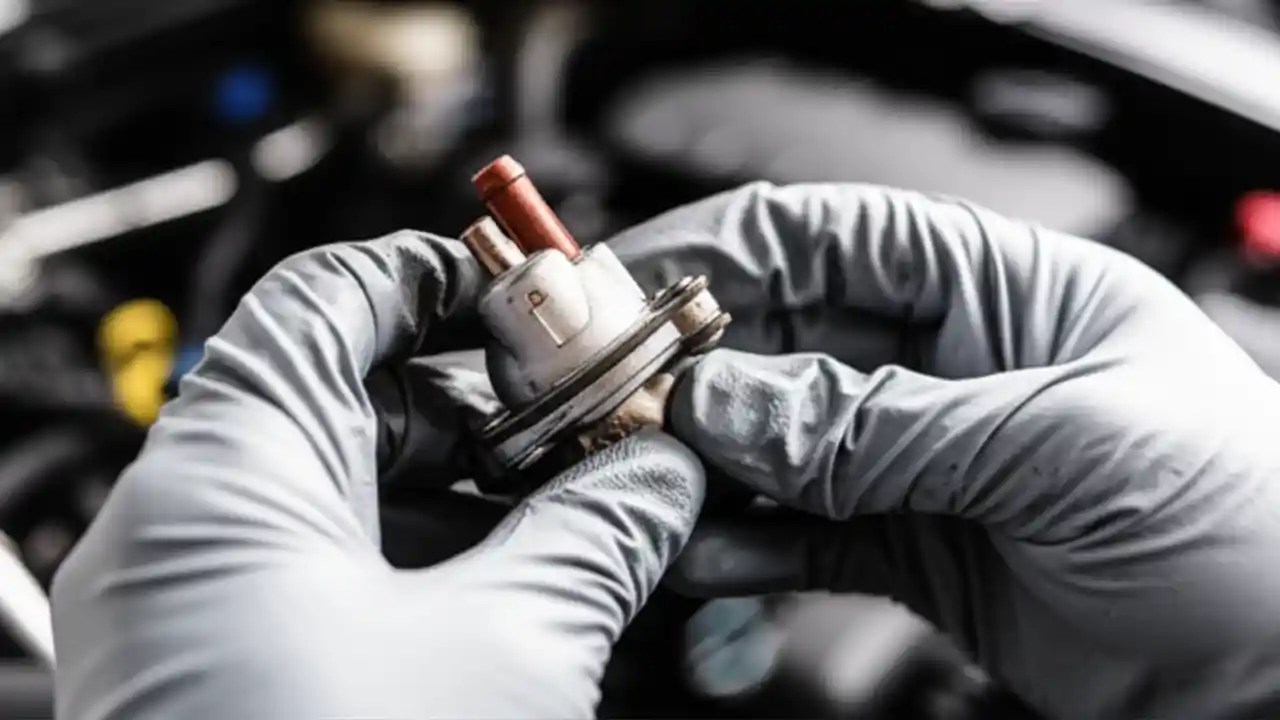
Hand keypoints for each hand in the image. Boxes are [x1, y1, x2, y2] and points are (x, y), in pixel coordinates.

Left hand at [51, 232, 705, 718]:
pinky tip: (536, 587)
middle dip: (496, 411)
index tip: (546, 301)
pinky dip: (440, 567)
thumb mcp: (511, 654)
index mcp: (224, 482)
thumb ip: (600, 535)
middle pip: (359, 397)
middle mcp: (193, 534)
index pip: (333, 298)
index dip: (451, 283)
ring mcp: (208, 610)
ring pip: (360, 495)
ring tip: (594, 516)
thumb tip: (667, 471)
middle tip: (606, 428)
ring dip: (483, 499)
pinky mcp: (237, 674)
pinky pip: (343, 577)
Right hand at [608, 183, 1279, 718]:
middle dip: (697, 368)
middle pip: (790, 341)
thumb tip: (735, 403)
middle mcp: (955, 368)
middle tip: (615, 402)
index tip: (633, 281)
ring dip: (706, 462)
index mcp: (1006, 293)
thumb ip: (881, 426)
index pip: (838, 238)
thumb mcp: (1057, 445)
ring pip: (783, 445)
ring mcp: (930, 464)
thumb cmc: (1251, 525)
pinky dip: (747, 546)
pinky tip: (700, 553)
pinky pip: (807, 537)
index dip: (728, 249)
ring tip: (640, 481)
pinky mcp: (920, 553)